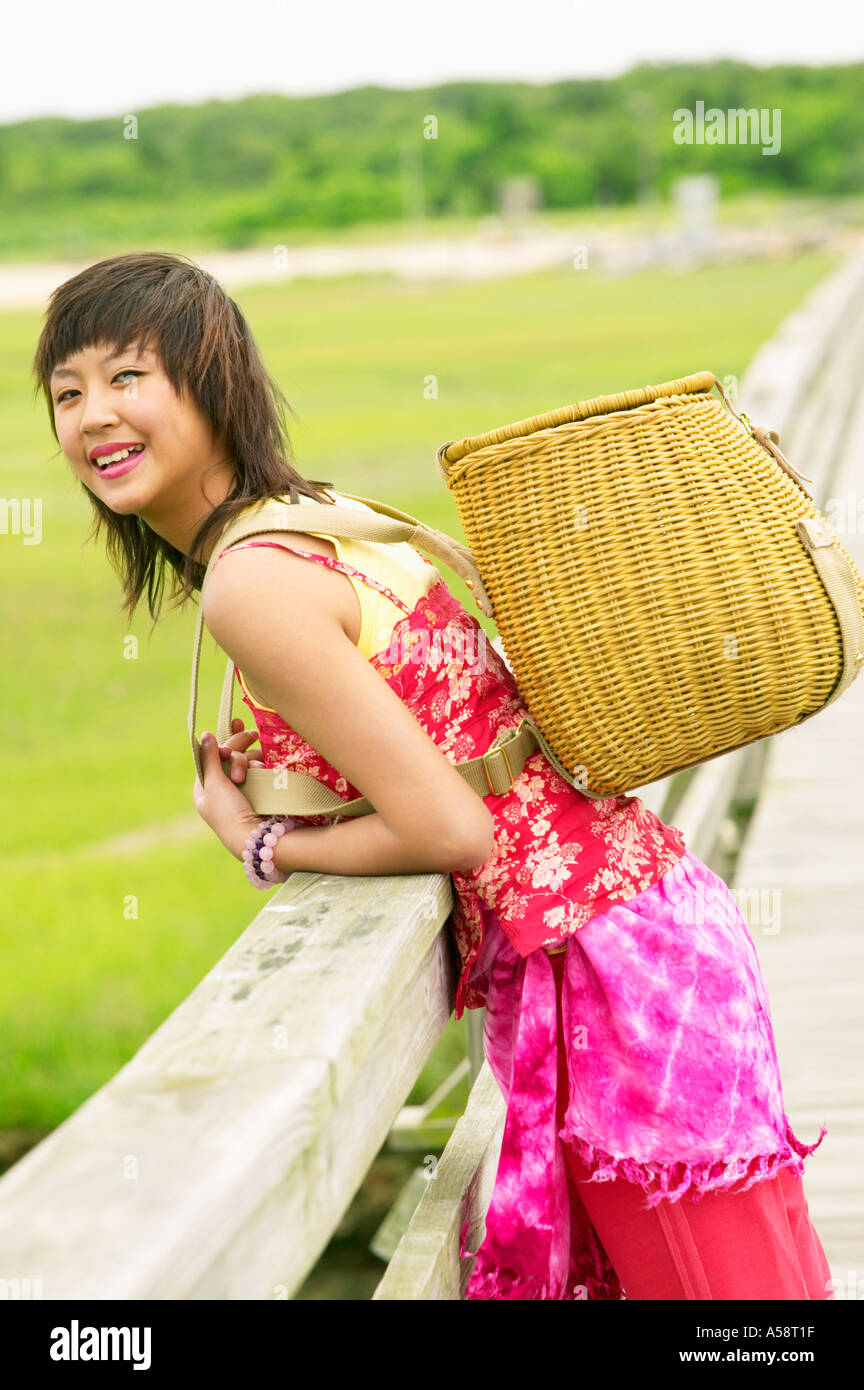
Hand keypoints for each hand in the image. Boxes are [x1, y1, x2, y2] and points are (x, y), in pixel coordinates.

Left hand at [193, 718, 266, 857]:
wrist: (256, 837)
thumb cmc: (229, 812)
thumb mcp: (214, 783)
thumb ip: (210, 757)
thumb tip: (204, 734)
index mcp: (205, 790)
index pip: (211, 757)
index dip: (222, 741)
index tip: (235, 724)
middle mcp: (222, 790)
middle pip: (230, 757)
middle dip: (239, 747)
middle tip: (252, 734)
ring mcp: (242, 792)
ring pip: (247, 762)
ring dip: (251, 760)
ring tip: (257, 769)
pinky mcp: (260, 794)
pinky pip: (260, 772)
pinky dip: (261, 767)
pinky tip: (264, 769)